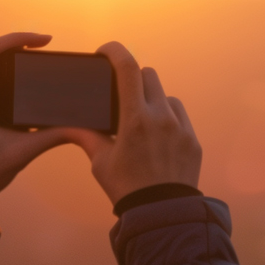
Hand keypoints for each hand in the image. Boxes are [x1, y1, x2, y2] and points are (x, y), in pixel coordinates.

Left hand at [0, 33, 78, 202]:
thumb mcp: (18, 154)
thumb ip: (50, 138)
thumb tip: (79, 128)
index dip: (14, 39)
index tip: (42, 41)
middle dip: (16, 45)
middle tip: (43, 46)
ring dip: (12, 60)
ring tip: (38, 58)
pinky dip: (9, 79)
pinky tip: (29, 85)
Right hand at [70, 41, 201, 204]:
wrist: (161, 213)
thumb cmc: (127, 189)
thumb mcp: (100, 162)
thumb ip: (87, 136)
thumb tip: (70, 123)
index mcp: (135, 119)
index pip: (127, 67)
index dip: (115, 50)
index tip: (105, 51)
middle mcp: (161, 117)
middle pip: (148, 75)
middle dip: (133, 79)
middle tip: (122, 93)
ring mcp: (181, 128)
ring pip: (166, 96)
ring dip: (152, 99)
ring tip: (141, 120)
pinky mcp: (193, 140)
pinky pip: (180, 116)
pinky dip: (168, 118)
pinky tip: (158, 136)